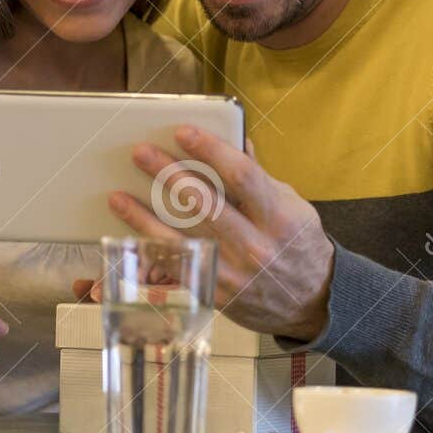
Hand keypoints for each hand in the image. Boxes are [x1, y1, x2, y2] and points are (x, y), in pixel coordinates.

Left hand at [108, 126, 334, 339]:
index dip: (210, 150)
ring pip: (182, 239)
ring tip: (118, 196)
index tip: (183, 131)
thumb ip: (259, 176)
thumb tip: (236, 138)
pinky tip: (128, 238)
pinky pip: (177, 271)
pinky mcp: (216, 295)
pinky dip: (149, 254)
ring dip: (144, 216)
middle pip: (204, 204)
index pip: (241, 175)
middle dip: (168, 175)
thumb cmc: (299, 245)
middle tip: (141, 154)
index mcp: (279, 216)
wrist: (314, 301)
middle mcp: (256, 245)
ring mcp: (234, 273)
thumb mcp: (292, 205)